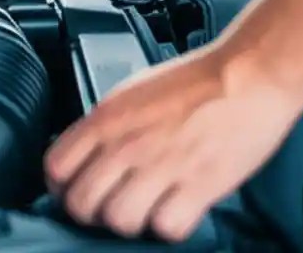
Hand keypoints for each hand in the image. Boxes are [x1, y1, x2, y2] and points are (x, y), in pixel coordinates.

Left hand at [44, 45, 302, 241]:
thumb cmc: (195, 82)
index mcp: (105, 119)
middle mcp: (126, 144)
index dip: (62, 187)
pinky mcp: (199, 184)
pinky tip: (178, 210)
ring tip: (148, 210)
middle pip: (81, 203)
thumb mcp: (131, 94)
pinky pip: (167, 227)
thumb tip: (85, 155)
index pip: (55, 168)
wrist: (248, 74)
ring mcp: (161, 165)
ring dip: (132, 223)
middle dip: (93, 214)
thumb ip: (105, 127)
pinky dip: (172, 227)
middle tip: (112, 207)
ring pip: (119, 221)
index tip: (76, 191)